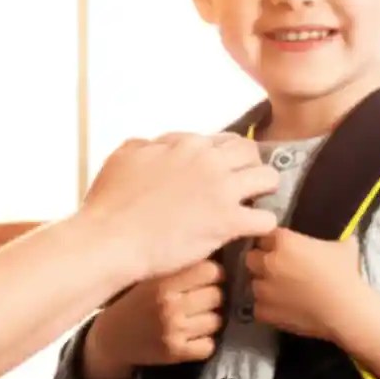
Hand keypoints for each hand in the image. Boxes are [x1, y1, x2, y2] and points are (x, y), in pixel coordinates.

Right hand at [79, 260, 225, 378]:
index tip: (206, 277)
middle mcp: (169, 306)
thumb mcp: (149, 279)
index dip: (212, 273)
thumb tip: (212, 256)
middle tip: (198, 298)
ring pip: (217, 320)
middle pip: (217, 295)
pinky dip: (204, 342)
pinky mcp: (176, 353)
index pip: (210, 271)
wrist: (110, 338)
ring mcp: (174, 331)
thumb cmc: (132, 303)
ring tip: (193, 317)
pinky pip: (209, 345)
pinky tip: (191, 335)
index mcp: (162, 283)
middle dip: (211, 296)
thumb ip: (177, 270)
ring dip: (209, 319)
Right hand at [82, 132, 279, 281]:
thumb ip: (145, 146)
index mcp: (187, 144)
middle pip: (251, 152)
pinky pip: (266, 219)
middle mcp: (210, 161)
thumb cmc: (110, 201)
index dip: (222, 156)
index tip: (218, 171)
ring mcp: (222, 191)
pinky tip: (248, 233)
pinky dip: (261, 226)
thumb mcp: (123, 157)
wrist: (112, 238)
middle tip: (242, 185)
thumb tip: (155, 145)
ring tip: (252, 206)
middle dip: (250, 166)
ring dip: (264, 191)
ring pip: (269, 178)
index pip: (222, 139)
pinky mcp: (228, 223)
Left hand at [246, 228, 364, 341]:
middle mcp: (267, 262)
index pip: (265, 236)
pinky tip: (283, 309)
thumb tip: (340, 236)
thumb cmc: (347, 276)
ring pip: (253, 283)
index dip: (274, 244)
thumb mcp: (344, 246)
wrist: (347, 312)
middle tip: (279, 270)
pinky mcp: (264, 311)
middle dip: (262, 262)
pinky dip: (267, 308)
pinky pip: (258, 307)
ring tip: (282, 292)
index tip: (283, 250)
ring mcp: (263, 288)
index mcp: (283, 241)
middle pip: (252, 257)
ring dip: (264, 286)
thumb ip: (330, 239)